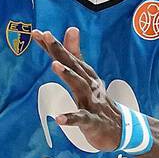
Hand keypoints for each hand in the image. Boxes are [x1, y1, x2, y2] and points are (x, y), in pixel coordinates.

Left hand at [33, 26, 122, 150]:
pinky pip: (81, 119)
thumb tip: (71, 28)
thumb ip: (75, 55)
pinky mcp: (92, 121)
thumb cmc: (98, 102)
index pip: (67, 57)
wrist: (121, 129)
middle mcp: (89, 84)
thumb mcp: (86, 77)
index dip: (53, 45)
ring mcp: (91, 102)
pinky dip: (70, 118)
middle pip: (73, 65)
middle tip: (46, 36)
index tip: (37, 32)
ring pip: (79, 86)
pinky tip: (59, 119)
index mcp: (85, 75)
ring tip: (54, 65)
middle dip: (60, 50)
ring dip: (67, 75)